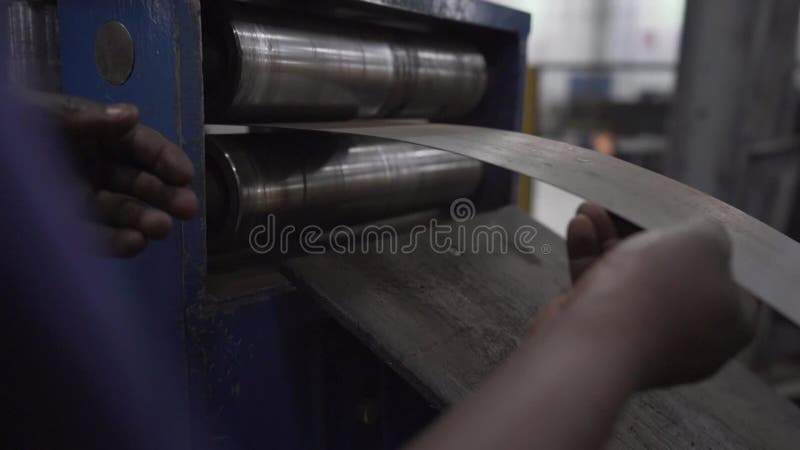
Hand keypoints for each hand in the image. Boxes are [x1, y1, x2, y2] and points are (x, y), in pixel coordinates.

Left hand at [26, 92, 198, 256]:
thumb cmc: (8, 136)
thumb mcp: (41, 117)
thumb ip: (85, 118)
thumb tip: (131, 116)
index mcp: (91, 134)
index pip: (138, 146)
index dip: (163, 157)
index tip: (184, 173)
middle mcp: (92, 167)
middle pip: (137, 182)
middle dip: (164, 195)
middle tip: (188, 209)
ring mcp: (79, 200)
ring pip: (121, 212)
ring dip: (145, 220)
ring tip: (161, 230)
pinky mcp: (63, 229)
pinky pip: (94, 238)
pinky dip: (115, 243)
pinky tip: (134, 245)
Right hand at [530, 203, 756, 388]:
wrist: (595, 341)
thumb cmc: (658, 292)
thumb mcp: (705, 241)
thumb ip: (712, 231)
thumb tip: (703, 233)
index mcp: (731, 320)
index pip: (729, 274)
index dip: (708, 240)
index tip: (683, 214)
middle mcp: (690, 333)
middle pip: (670, 268)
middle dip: (643, 230)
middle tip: (626, 206)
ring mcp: (644, 335)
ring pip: (629, 275)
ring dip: (608, 237)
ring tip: (590, 210)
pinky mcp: (603, 333)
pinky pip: (600, 288)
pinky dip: (589, 256)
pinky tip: (579, 227)